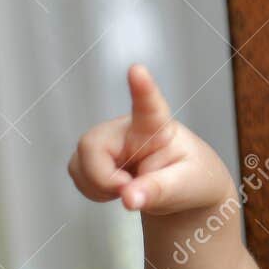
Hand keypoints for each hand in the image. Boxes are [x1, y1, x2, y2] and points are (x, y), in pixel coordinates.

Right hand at [67, 65, 233, 216]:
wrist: (185, 191)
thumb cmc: (191, 179)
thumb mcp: (184, 187)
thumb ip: (157, 191)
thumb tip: (128, 198)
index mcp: (158, 128)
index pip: (149, 105)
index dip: (142, 88)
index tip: (137, 70)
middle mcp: (128, 128)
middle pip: (93, 145)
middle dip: (102, 178)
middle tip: (128, 193)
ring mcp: (108, 141)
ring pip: (79, 162)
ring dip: (99, 187)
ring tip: (131, 188)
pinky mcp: (93, 156)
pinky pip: (77, 174)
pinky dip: (93, 191)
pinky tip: (116, 189)